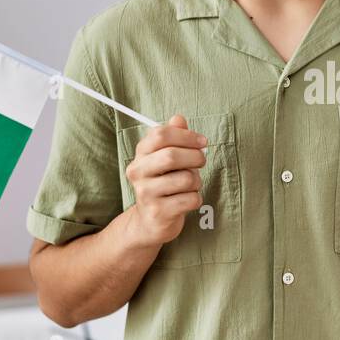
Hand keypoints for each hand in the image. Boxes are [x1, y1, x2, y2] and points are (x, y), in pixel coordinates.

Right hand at [123, 114, 208, 249]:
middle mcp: (138, 172)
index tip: (202, 142)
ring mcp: (146, 193)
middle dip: (195, 157)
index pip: (160, 134)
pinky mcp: (158, 212)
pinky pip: (190, 199)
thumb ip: (173, 137)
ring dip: (196, 181)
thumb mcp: (165, 158)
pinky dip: (196, 199)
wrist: (149, 221)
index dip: (186, 135)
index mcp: (140, 155)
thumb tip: (178, 118)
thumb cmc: (164, 184)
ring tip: (190, 186)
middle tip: (202, 161)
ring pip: (185, 179)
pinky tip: (186, 201)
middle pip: (171, 155)